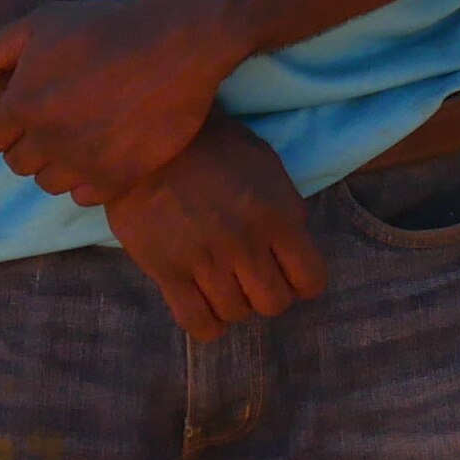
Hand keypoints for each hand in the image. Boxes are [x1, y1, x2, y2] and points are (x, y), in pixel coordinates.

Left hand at [0, 0, 240, 206]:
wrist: (176, 43)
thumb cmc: (104, 26)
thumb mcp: (40, 23)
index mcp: (23, 105)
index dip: (5, 123)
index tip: (27, 107)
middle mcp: (49, 140)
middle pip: (18, 163)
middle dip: (29, 143)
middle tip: (57, 118)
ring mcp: (85, 161)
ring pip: (50, 183)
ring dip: (57, 164)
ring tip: (79, 136)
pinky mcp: (120, 176)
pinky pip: (85, 197)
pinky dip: (87, 180)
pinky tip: (102, 152)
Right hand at [106, 122, 328, 341]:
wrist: (149, 135)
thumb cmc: (213, 145)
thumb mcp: (265, 164)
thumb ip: (285, 206)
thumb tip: (294, 243)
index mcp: (276, 216)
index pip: (310, 280)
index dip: (302, 281)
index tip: (289, 274)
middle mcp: (245, 244)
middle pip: (274, 303)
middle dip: (268, 293)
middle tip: (253, 276)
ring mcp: (205, 260)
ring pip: (237, 314)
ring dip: (235, 303)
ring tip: (224, 281)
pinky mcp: (167, 270)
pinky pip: (197, 322)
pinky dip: (207, 324)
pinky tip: (205, 305)